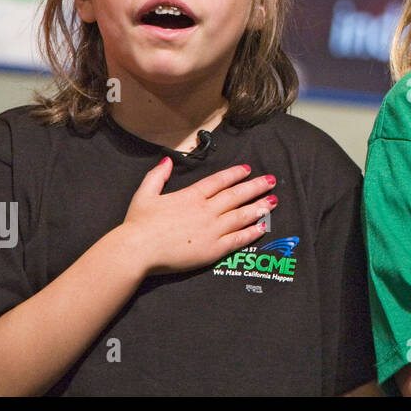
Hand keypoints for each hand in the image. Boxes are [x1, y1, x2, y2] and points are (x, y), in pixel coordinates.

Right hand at [120, 159, 274, 275]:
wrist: (136, 250)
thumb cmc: (138, 224)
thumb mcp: (144, 194)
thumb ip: (157, 176)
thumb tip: (166, 160)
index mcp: (191, 196)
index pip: (219, 181)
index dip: (235, 174)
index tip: (248, 169)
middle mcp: (206, 210)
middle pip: (236, 195)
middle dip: (256, 187)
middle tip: (272, 181)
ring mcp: (211, 230)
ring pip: (241, 216)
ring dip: (259, 208)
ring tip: (274, 201)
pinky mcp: (213, 249)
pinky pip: (237, 239)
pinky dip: (252, 232)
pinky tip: (263, 227)